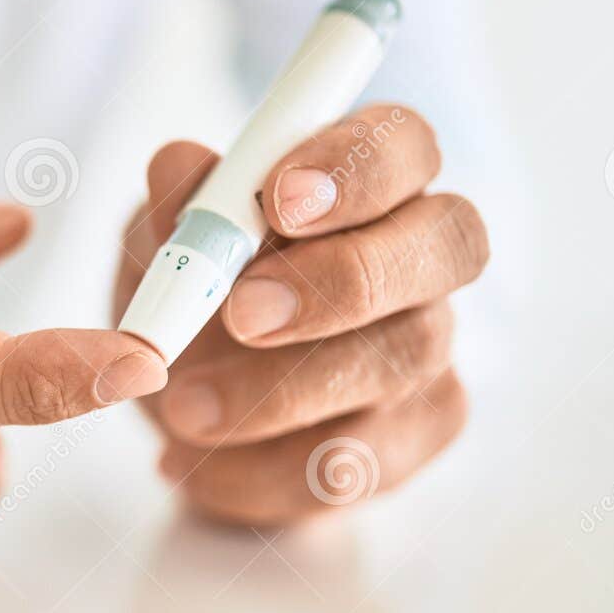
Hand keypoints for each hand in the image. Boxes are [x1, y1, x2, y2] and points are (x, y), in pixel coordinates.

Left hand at [113, 105, 488, 525]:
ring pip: (399, 359)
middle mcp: (421, 256)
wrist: (189, 404)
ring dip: (279, 391)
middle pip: (449, 241)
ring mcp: (429, 347)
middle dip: (344, 278)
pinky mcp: (413, 436)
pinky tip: (194, 464)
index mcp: (368, 182)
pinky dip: (262, 469)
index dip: (356, 166)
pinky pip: (358, 460)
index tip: (278, 199)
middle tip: (242, 313)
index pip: (405, 143)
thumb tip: (179, 168)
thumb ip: (177, 207)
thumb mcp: (164, 243)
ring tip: (184, 408)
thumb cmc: (195, 294)